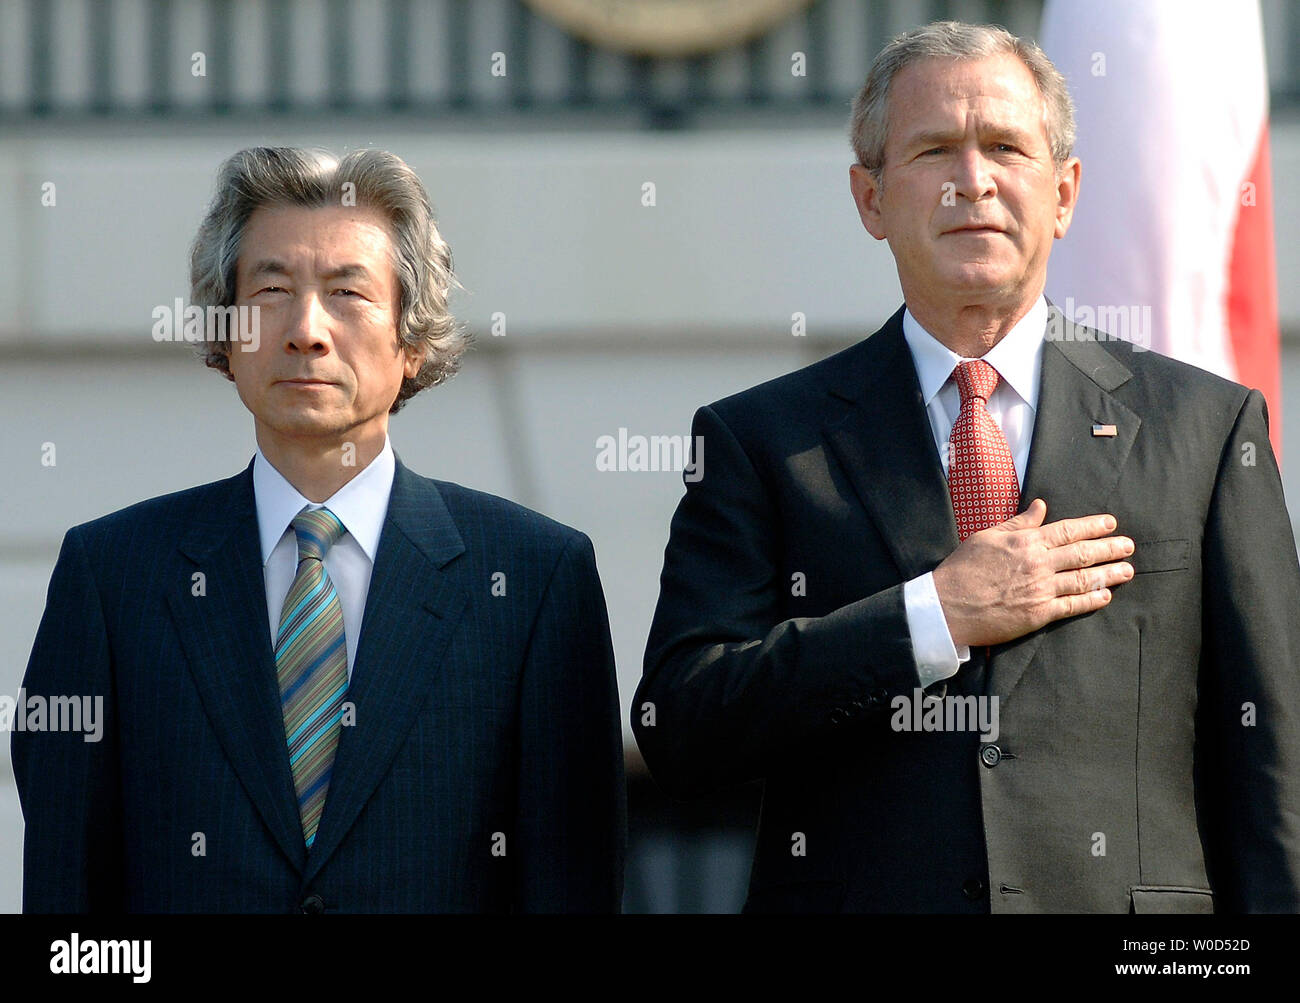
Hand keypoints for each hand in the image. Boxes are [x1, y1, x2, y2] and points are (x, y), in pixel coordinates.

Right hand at [931, 498, 1133, 647]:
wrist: (948, 605)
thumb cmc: (962, 568)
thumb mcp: (987, 536)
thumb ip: (1018, 523)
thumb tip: (1040, 507)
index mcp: (1026, 542)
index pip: (1067, 530)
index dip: (1092, 526)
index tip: (1110, 523)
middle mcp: (1038, 563)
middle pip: (1082, 553)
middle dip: (1110, 548)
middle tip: (1129, 546)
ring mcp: (1040, 590)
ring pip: (1083, 579)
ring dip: (1108, 574)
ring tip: (1127, 570)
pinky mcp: (1038, 614)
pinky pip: (1071, 606)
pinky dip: (1091, 600)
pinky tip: (1105, 596)